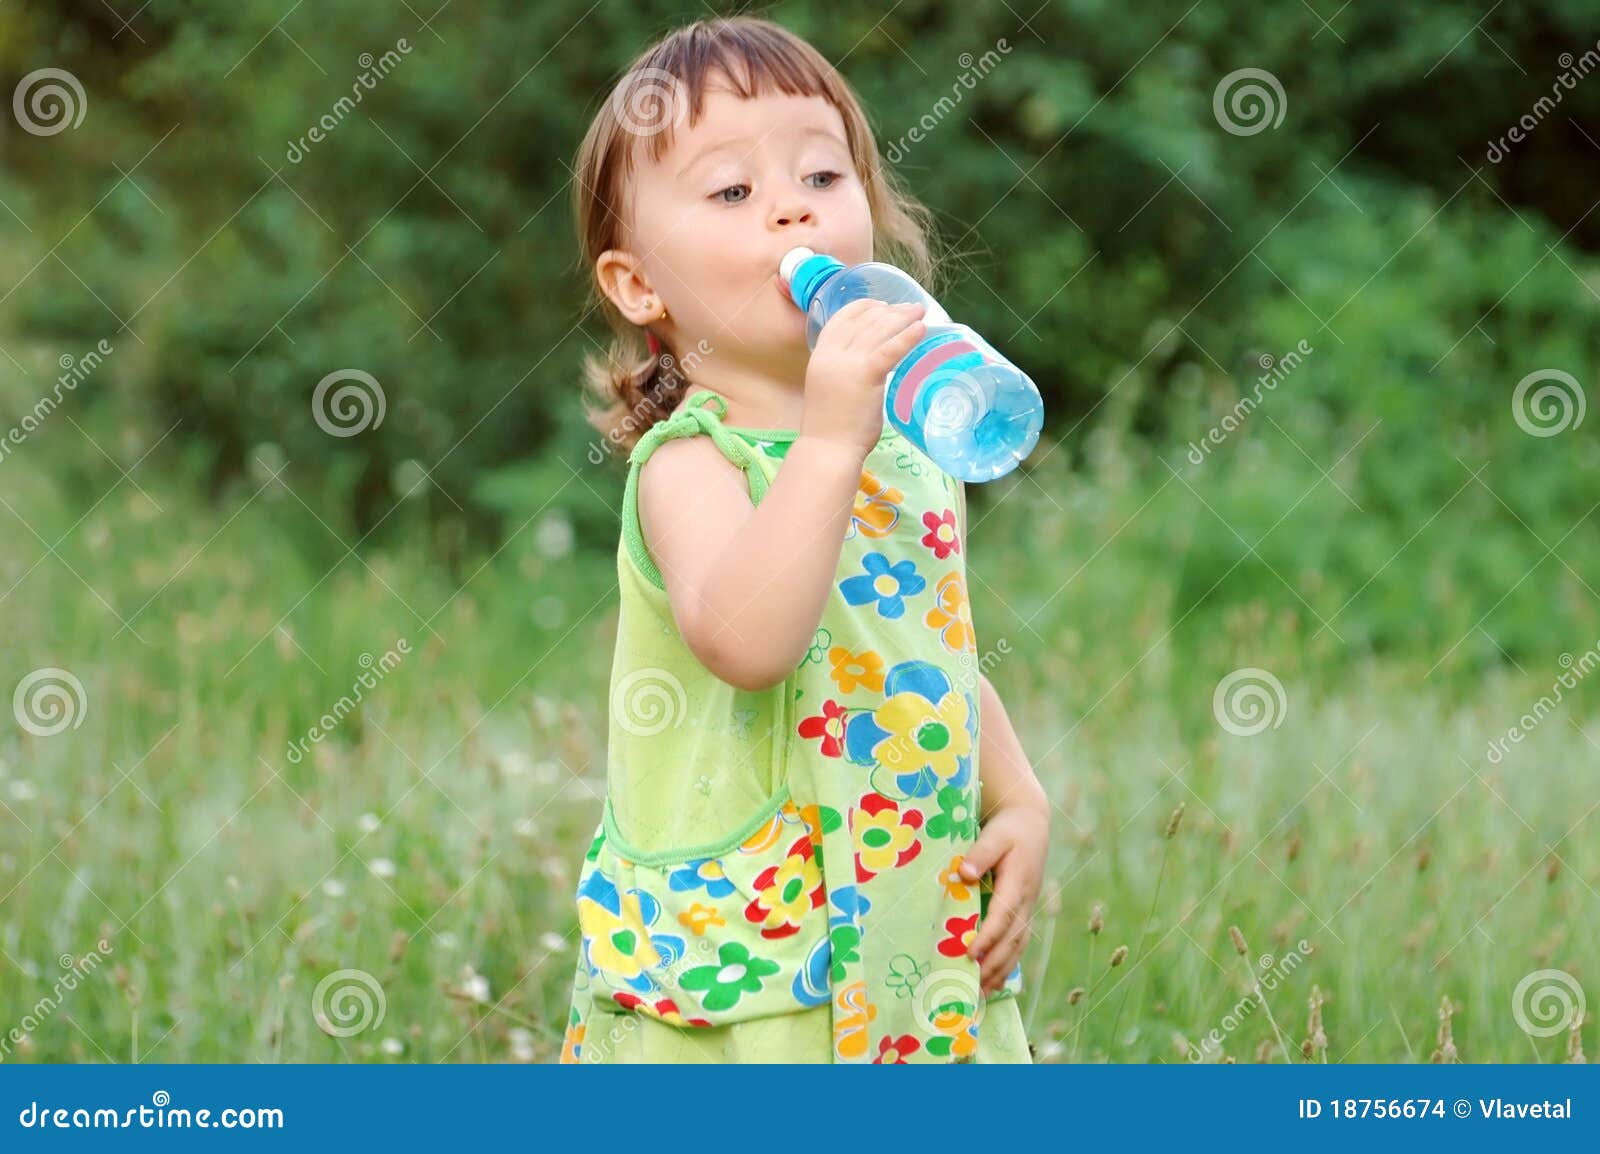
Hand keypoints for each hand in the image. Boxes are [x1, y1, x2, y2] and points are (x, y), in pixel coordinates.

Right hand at [798, 298, 925, 457]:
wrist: (827, 449)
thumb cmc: (832, 426)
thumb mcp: (831, 387)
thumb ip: (844, 370)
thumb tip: (869, 361)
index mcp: (821, 354)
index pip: (842, 318)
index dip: (864, 307)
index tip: (883, 305)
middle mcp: (831, 354)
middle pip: (864, 320)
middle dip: (890, 310)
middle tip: (910, 308)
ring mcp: (847, 364)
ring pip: (878, 330)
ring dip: (902, 317)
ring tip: (920, 312)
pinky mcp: (865, 376)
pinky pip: (889, 350)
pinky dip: (907, 337)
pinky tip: (921, 329)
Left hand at [959, 796, 1049, 994]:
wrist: (1031, 823)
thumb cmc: (1009, 829)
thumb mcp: (995, 834)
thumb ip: (980, 853)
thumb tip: (965, 874)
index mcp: (1018, 882)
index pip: (1002, 916)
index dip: (987, 937)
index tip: (970, 954)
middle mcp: (1026, 900)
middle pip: (1011, 939)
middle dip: (994, 963)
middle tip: (973, 985)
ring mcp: (1027, 908)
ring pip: (1017, 946)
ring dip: (1001, 970)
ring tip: (982, 992)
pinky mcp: (1024, 912)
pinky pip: (1019, 943)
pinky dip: (1009, 964)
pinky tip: (995, 982)